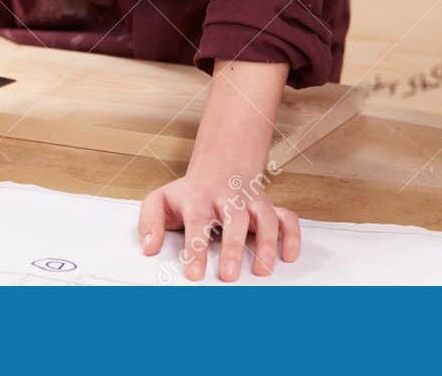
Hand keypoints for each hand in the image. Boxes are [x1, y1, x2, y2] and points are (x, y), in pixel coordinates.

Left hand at [137, 166, 299, 281]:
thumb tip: (149, 248)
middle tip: (229, 276)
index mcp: (199, 198)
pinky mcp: (268, 206)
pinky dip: (292, 235)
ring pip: (264, 216)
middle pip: (234, 218)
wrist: (220, 165)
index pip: (198, 222)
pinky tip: (289, 255)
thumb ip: (149, 222)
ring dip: (266, 243)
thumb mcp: (160, 199)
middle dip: (233, 247)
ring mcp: (250, 201)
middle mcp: (228, 198)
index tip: (195, 274)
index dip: (196, 249)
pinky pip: (286, 216)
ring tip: (262, 270)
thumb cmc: (190, 192)